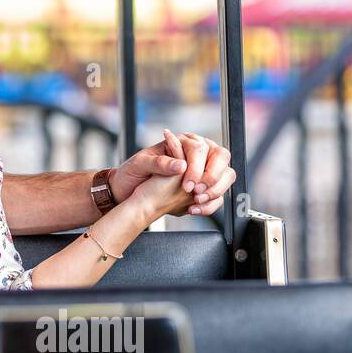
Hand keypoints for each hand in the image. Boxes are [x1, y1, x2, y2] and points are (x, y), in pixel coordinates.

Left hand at [111, 129, 234, 217]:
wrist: (126, 192)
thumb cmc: (130, 173)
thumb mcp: (139, 164)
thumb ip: (158, 163)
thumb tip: (181, 165)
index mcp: (180, 143)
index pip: (200, 148)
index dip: (197, 167)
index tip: (187, 184)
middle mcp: (194, 156)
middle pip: (220, 157)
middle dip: (212, 176)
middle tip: (195, 192)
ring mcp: (200, 172)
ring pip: (226, 175)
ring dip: (216, 189)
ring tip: (196, 201)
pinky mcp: (200, 188)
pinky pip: (217, 194)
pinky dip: (211, 203)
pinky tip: (194, 209)